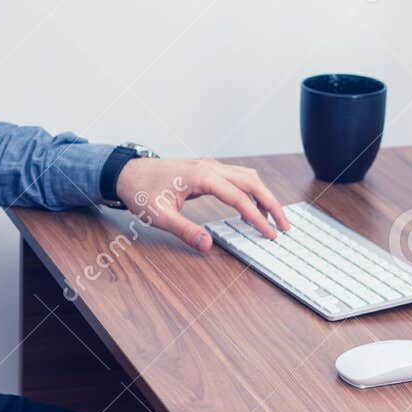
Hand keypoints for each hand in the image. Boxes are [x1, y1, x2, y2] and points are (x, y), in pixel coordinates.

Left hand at [116, 156, 289, 250]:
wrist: (128, 173)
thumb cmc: (141, 191)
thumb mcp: (159, 216)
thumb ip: (185, 231)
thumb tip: (207, 246)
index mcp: (201, 176)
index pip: (239, 197)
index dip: (257, 216)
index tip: (269, 233)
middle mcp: (210, 167)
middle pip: (252, 182)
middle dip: (271, 203)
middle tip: (284, 227)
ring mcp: (210, 166)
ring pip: (247, 177)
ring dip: (264, 195)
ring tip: (274, 220)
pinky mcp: (208, 170)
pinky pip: (238, 178)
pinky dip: (251, 191)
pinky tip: (253, 208)